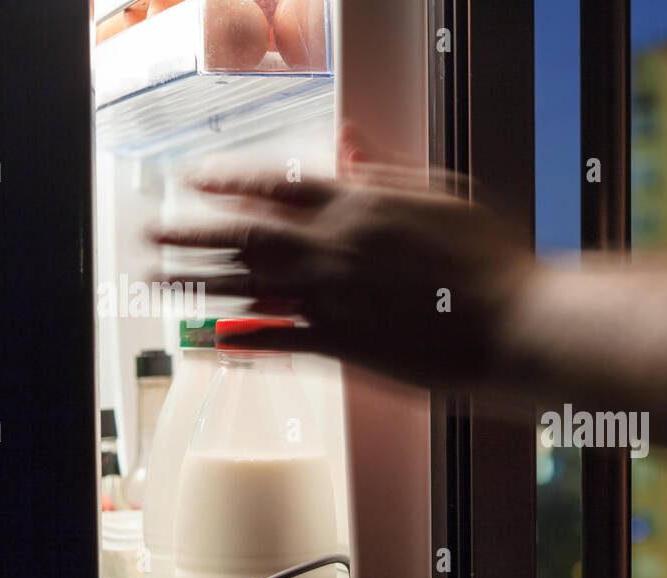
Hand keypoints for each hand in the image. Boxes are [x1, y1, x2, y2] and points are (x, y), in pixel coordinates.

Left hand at [149, 158, 532, 387]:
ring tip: (157, 280)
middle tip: (150, 233)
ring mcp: (335, 298)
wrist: (517, 324)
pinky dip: (246, 339)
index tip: (194, 182)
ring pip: (248, 287)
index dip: (228, 182)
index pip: (275, 185)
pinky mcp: (346, 347)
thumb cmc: (494, 260)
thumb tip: (346, 141)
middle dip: (190, 233)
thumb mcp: (447, 194)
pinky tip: (216, 339)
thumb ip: (387, 170)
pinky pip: (281, 339)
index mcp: (359, 205)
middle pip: (243, 235)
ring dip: (196, 282)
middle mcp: (334, 248)